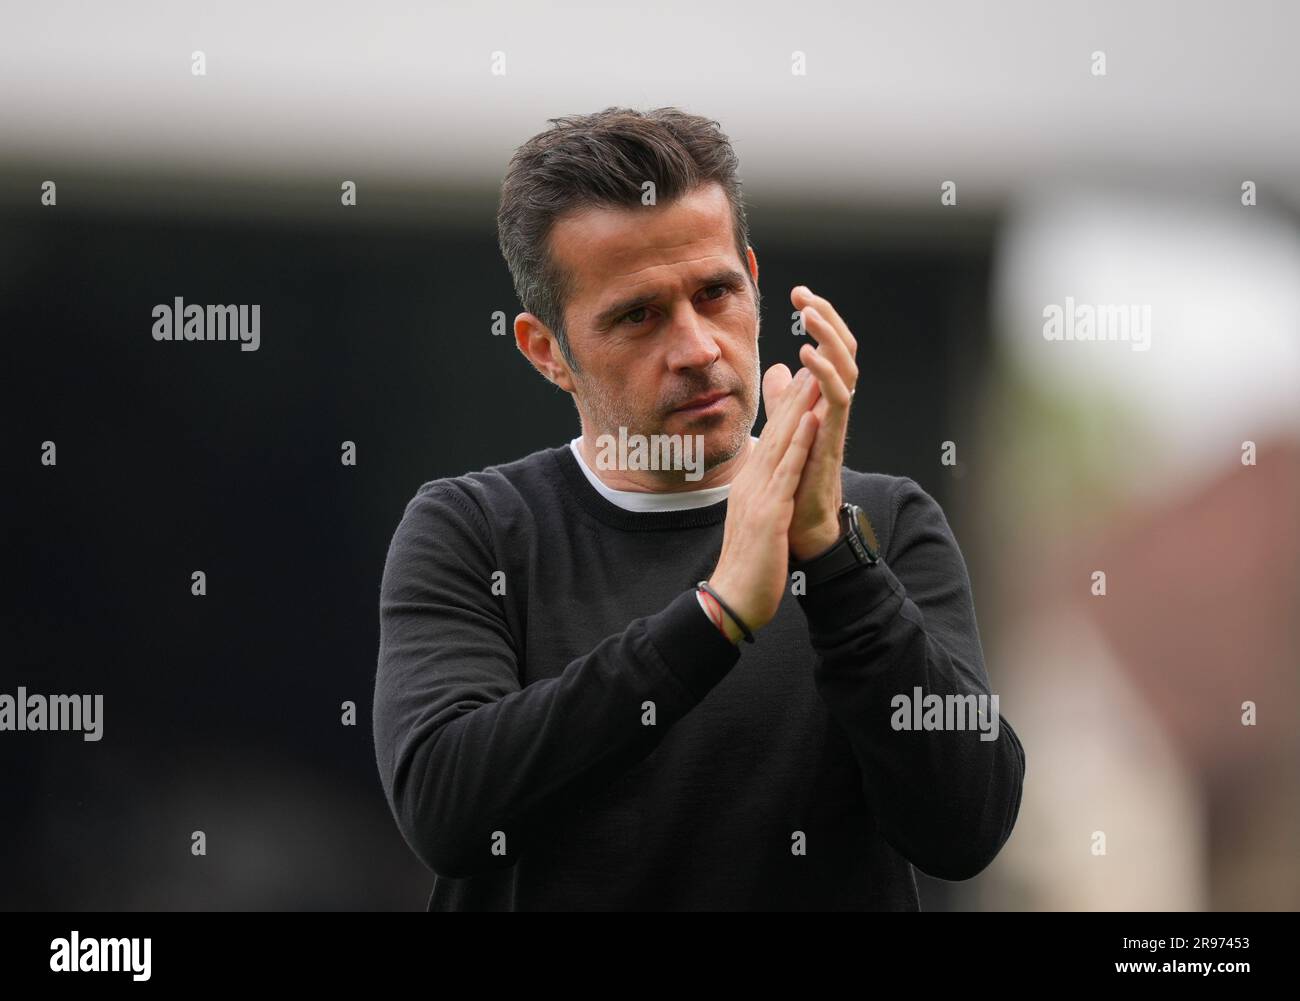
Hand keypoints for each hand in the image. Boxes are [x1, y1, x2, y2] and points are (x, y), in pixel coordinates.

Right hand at [706, 367, 820, 636]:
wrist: (733, 599)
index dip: (787, 409)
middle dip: (794, 397)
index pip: (771, 440)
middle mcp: (751, 483)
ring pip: (782, 443)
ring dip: (798, 408)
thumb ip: (760, 497)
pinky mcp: (770, 513)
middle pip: (775, 432)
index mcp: (749, 486)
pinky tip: (810, 419)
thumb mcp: (754, 522)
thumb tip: (769, 480)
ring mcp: (758, 496)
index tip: (803, 381)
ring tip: (813, 376)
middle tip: (810, 362)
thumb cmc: (748, 566)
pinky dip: (800, 443)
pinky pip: (787, 471)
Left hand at [763, 285, 858, 561]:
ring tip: (808, 314)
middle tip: (804, 295)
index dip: (820, 320)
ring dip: (828, 338)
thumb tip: (777, 370)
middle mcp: (834, 407)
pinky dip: (824, 375)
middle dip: (827, 318)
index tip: (799, 294)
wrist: (799, 526)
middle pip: (844, 350)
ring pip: (846, 368)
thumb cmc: (795, 482)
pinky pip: (838, 400)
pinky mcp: (832, 440)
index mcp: (823, 400)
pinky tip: (807, 356)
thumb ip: (784, 400)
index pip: (830, 349)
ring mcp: (836, 422)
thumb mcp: (784, 428)